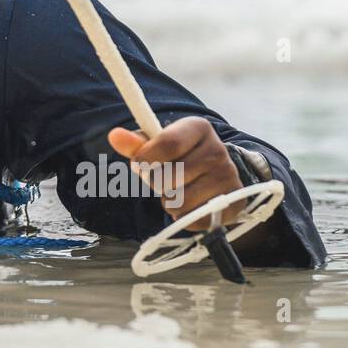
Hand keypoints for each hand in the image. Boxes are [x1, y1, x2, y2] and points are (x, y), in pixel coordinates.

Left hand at [107, 116, 242, 230]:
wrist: (216, 174)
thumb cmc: (180, 156)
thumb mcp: (158, 145)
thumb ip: (135, 143)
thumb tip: (114, 135)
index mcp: (198, 128)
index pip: (167, 144)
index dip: (145, 159)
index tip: (139, 164)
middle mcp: (218, 150)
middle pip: (169, 176)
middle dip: (156, 183)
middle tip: (163, 179)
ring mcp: (229, 177)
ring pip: (180, 201)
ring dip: (169, 202)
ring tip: (177, 191)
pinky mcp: (234, 202)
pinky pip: (194, 219)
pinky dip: (184, 216)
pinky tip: (190, 204)